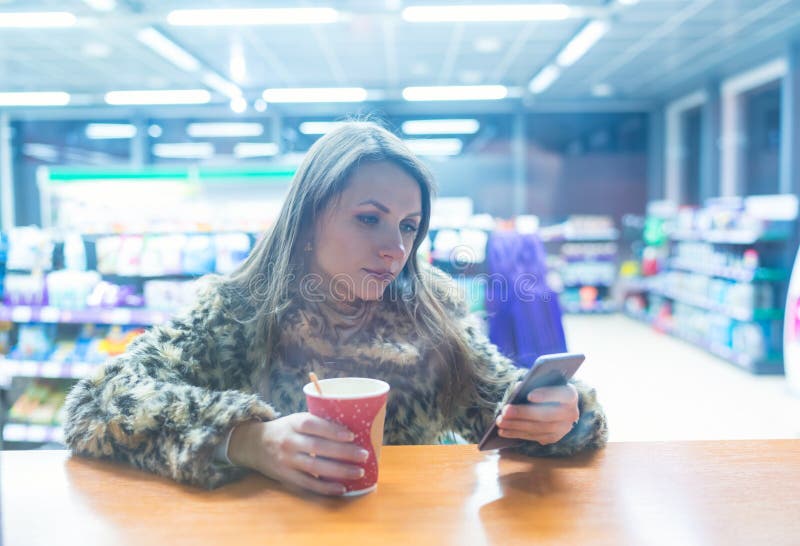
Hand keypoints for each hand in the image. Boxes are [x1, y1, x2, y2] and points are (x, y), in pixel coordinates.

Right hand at [228, 413, 369, 495]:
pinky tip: (342, 488)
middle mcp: (289, 441)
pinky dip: (326, 488)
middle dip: (343, 452)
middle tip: (364, 455)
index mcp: (293, 423)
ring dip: (339, 471)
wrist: (254, 444)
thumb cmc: (285, 430)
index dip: (332, 430)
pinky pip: (308, 484)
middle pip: (318, 447)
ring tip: (359, 472)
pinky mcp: (286, 477)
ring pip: (315, 467)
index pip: (312, 424)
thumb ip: (317, 423)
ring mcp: (287, 460)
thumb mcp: (296, 419)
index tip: (352, 435)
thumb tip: (351, 428)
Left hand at [496, 384, 579, 444]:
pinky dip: (517, 434)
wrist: (556, 404)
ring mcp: (563, 428)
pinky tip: (503, 431)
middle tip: (505, 411)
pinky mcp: (553, 438)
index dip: (547, 395)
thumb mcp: (542, 383)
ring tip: (500, 421)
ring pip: (539, 428)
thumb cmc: (545, 388)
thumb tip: (518, 389)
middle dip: (523, 413)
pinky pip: (534, 437)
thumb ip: (533, 384)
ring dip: (516, 426)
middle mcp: (571, 413)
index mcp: (570, 395)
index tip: (529, 395)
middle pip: (547, 415)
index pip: (564, 395)